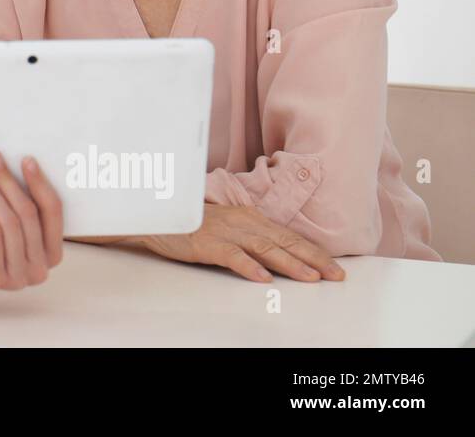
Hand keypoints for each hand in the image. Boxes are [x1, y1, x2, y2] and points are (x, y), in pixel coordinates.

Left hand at [0, 151, 63, 292]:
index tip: (26, 159)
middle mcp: (39, 271)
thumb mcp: (8, 221)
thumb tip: (24, 161)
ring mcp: (18, 278)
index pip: (53, 213)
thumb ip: (22, 205)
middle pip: (29, 214)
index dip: (40, 183)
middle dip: (9, 181)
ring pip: (10, 222)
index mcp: (51, 254)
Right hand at [134, 203, 344, 281]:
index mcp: (250, 217)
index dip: (313, 251)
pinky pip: (233, 256)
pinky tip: (264, 278)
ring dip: (290, 263)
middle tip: (335, 274)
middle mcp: (243, 222)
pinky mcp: (208, 243)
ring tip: (310, 278)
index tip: (334, 266)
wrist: (160, 217)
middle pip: (284, 241)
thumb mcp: (228, 225)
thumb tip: (279, 254)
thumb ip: (252, 236)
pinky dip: (249, 267)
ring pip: (265, 249)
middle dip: (313, 258)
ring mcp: (226, 232)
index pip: (289, 235)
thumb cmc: (194, 224)